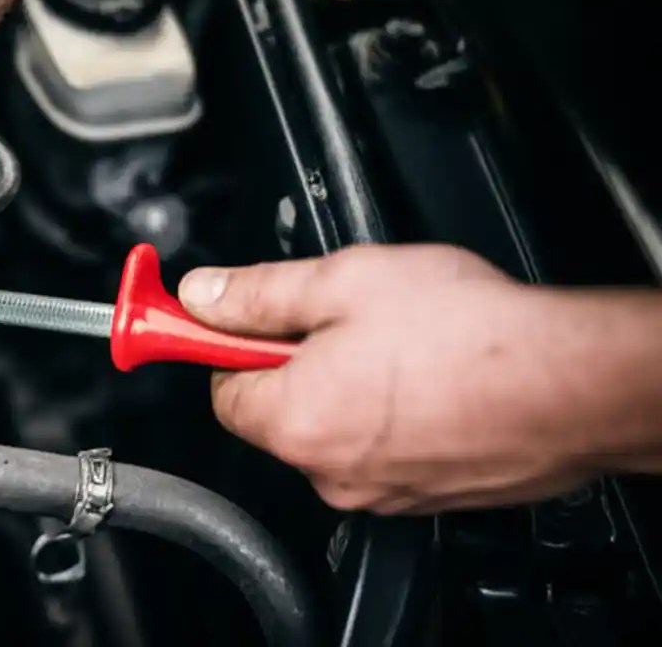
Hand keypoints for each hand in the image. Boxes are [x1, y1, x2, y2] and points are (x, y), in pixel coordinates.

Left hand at [179, 244, 661, 514]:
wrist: (575, 384)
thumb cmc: (470, 336)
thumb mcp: (343, 282)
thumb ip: (258, 293)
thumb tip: (204, 295)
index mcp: (293, 420)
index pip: (221, 391)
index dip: (230, 346)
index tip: (237, 321)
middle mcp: (329, 472)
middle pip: (278, 412)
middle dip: (296, 363)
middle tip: (342, 319)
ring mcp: (381, 492)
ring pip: (335, 431)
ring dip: (350, 388)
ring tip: (401, 347)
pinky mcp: (427, 496)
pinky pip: (385, 452)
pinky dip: (395, 417)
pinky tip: (431, 379)